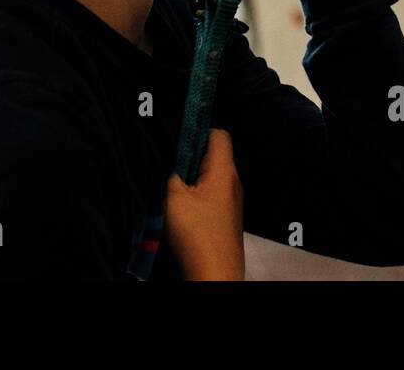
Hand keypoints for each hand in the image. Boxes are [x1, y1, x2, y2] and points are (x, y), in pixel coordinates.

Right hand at [164, 129, 244, 279]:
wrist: (215, 274)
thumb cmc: (198, 234)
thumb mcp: (174, 197)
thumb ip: (171, 172)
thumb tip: (171, 159)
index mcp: (225, 171)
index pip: (219, 134)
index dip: (198, 130)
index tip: (177, 137)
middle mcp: (233, 182)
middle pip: (214, 155)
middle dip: (191, 156)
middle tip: (169, 163)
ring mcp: (232, 201)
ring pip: (211, 176)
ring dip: (192, 177)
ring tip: (173, 185)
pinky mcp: (226, 217)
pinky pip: (211, 194)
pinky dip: (196, 194)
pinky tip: (181, 205)